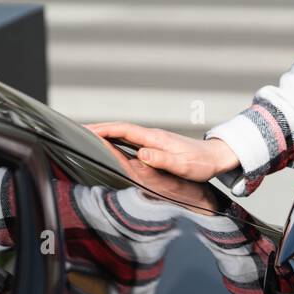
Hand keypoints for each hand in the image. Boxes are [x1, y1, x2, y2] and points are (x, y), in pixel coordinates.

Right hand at [86, 122, 239, 182]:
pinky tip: (110, 144)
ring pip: (124, 133)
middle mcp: (152, 135)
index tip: (86, 131)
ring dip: (106, 133)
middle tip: (77, 132)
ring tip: (87, 137)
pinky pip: (130, 139)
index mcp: (155, 138)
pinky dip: (116, 138)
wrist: (216, 157)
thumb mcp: (182, 165)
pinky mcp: (156, 144)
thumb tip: (141, 154)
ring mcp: (154, 139)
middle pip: (120, 128)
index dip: (104, 129)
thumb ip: (162, 160)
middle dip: (99, 129)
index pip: (124, 130)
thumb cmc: (201, 163)